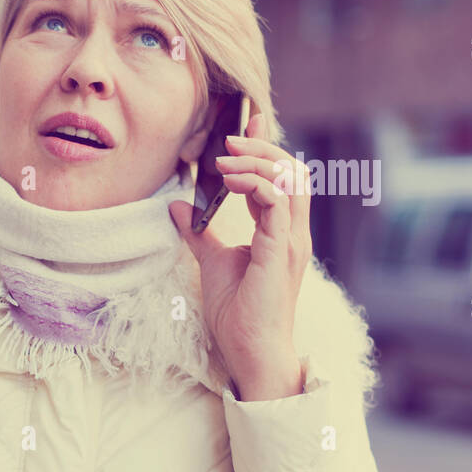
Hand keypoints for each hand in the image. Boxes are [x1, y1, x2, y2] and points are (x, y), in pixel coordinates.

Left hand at [168, 112, 310, 399]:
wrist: (250, 352)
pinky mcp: (280, 252)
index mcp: (281, 232)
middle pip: (294, 168)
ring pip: (291, 179)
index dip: (267, 145)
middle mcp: (292, 232)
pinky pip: (276, 203)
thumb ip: (200, 232)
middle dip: (262, 145)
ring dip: (256, 161)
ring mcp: (291, 241)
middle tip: (227, 138)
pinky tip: (229, 182)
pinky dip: (255, 184)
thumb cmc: (238, 314)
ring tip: (222, 160)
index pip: (284, 175)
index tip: (248, 119)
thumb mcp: (213, 262)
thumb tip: (177, 205)